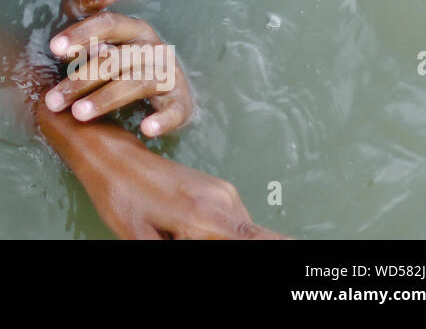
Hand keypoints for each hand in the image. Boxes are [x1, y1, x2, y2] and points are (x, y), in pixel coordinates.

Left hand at [44, 0, 192, 137]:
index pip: (107, 24)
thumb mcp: (109, 36)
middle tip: (51, 101)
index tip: (54, 49)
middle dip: (80, 79)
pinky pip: (174, 111)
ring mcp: (169, 74)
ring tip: (79, 114)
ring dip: (106, 99)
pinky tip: (146, 129)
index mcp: (134, 28)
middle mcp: (154, 47)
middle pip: (114, 59)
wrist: (170, 86)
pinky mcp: (181, 102)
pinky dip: (162, 119)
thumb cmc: (126, 58)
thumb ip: (89, 23)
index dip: (81, 33)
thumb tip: (89, 10)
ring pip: (136, 83)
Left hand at [83, 141, 286, 238]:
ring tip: (173, 231)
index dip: (286, 248)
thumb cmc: (121, 197)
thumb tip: (200, 250)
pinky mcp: (220, 191)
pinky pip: (231, 225)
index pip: (261, 241)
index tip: (312, 268)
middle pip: (247, 241)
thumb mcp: (142, 239)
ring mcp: (225, 193)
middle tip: (177, 235)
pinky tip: (181, 229)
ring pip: (238, 236)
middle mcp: (225, 200)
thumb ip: (177, 255)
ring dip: (216, 242)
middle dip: (219, 247)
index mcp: (205, 215)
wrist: (113, 157)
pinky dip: (217, 235)